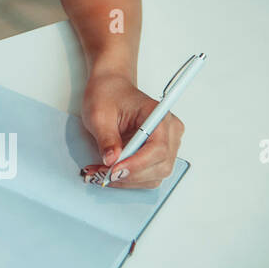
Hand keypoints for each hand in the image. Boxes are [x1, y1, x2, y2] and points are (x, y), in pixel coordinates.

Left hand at [79, 71, 184, 188]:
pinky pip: (148, 174)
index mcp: (158, 115)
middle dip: (130, 175)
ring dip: (128, 180)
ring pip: (155, 175)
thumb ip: (107, 138)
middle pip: (160, 165)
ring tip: (101, 174)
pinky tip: (110, 173)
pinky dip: (129, 178)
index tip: (115, 170)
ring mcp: (167, 143)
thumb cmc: (108, 94)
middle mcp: (169, 131)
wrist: (110, 88)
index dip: (137, 164)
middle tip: (102, 174)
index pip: (158, 148)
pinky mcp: (157, 153)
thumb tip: (111, 160)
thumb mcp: (99, 114)